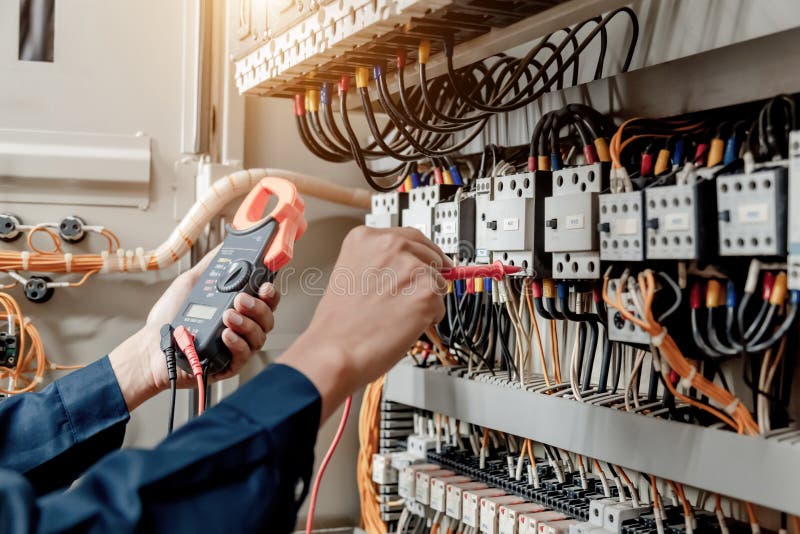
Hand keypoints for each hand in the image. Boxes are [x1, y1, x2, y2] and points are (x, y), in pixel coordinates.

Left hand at [109, 248, 279, 410]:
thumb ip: (212, 264)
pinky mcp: (229, 365)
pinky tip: (226, 334)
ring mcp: (238, 346)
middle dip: (258, 306)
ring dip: (247, 323)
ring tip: (227, 315)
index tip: (264, 285)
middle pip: (267, 317)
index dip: (270, 292)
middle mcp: (242, 326)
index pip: (265, 299)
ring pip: (260, 335)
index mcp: (238, 307)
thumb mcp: (191, 282)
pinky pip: (245, 354)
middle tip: (239, 299)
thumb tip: (226, 245)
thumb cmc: (170, 317)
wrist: (152, 345)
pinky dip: (238, 343)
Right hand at [278, 226, 447, 420]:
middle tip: (413, 296)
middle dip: (428, 275)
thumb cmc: (338, 324)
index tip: (427, 260)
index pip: (409, 236)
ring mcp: (410, 267)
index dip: (421, 253)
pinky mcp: (426, 292)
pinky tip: (405, 325)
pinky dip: (429, 318)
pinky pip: (440, 304)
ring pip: (438, 280)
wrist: (334, 352)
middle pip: (429, 254)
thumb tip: (410, 264)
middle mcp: (389, 245)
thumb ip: (380, 263)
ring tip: (398, 315)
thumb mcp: (350, 273)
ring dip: (426, 298)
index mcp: (366, 238)